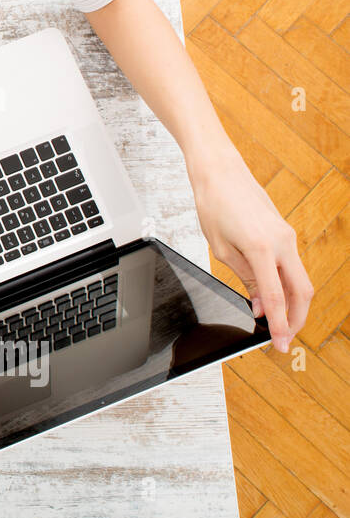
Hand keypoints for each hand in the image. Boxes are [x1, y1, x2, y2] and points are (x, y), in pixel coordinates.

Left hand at [188, 148, 312, 351]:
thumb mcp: (221, 249)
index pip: (277, 297)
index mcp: (262, 248)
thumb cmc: (214, 206)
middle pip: (303, 292)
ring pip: (300, 279)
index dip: (281, 325)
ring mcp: (287, 236)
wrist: (220, 172)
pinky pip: (291, 265)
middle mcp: (282, 242)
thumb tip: (259, 306)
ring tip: (278, 322)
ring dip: (293, 303)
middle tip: (284, 339)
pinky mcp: (284, 232)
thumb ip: (245, 279)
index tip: (280, 345)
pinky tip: (273, 297)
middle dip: (297, 319)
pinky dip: (286, 284)